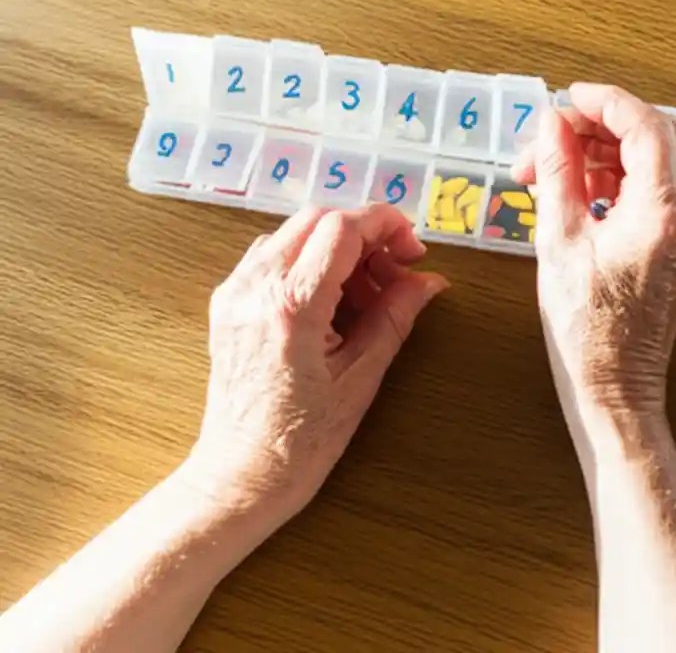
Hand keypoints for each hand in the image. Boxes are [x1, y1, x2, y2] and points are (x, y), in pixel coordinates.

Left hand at [184, 205, 448, 522]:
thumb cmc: (301, 440)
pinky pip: (273, 258)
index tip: (413, 249)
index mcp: (291, 305)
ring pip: (294, 234)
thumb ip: (395, 317)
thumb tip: (428, 281)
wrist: (243, 475)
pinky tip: (334, 301)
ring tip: (369, 294)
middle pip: (317, 219)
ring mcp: (235, 293)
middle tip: (398, 270)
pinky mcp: (228, 304)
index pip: (342, 228)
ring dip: (338, 248)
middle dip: (365, 233)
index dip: (387, 226)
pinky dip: (311, 263)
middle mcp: (254, 288)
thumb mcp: (362, 377)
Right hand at [513, 83, 675, 421]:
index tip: (568, 99)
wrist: (616, 382)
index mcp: (663, 213)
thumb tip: (550, 125)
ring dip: (616, 148)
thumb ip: (557, 172)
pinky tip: (586, 190)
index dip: (604, 103)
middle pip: (664, 133)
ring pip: (667, 156)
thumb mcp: (558, 240)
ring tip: (562, 169)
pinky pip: (666, 186)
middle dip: (609, 123)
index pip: (645, 126)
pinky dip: (628, 175)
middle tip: (560, 134)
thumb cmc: (585, 325)